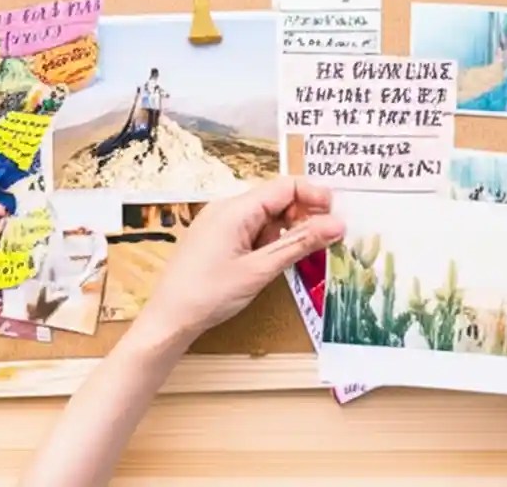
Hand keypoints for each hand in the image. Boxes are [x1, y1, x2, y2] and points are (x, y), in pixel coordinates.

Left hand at [134, 177, 343, 344]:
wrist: (168, 321)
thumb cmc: (209, 295)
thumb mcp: (260, 269)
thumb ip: (300, 244)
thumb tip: (337, 225)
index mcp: (235, 209)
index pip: (285, 186)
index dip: (314, 198)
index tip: (337, 218)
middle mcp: (226, 208)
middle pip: (276, 199)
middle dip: (303, 217)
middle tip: (322, 242)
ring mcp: (219, 222)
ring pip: (265, 216)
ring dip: (285, 232)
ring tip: (291, 259)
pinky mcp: (216, 238)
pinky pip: (251, 229)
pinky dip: (268, 241)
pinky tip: (270, 262)